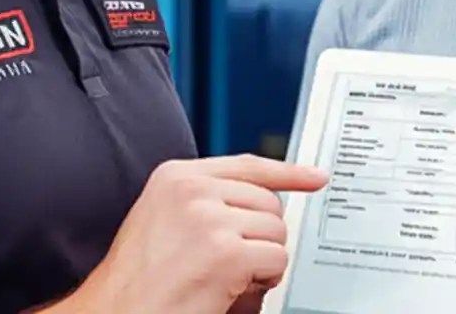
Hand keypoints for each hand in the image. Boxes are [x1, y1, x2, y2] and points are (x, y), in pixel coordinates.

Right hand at [45, 155, 327, 313]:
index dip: (288, 172)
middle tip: (233, 263)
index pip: (248, 165)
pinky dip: (264, 280)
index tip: (316, 177)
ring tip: (226, 277)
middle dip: (262, 236)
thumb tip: (267, 204)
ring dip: (263, 260)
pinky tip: (231, 289)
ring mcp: (209, 219)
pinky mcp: (226, 253)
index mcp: (176, 177)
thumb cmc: (140, 281)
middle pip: (269, 202)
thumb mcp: (166, 220)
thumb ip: (209, 202)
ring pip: (277, 231)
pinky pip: (276, 260)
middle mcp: (192, 190)